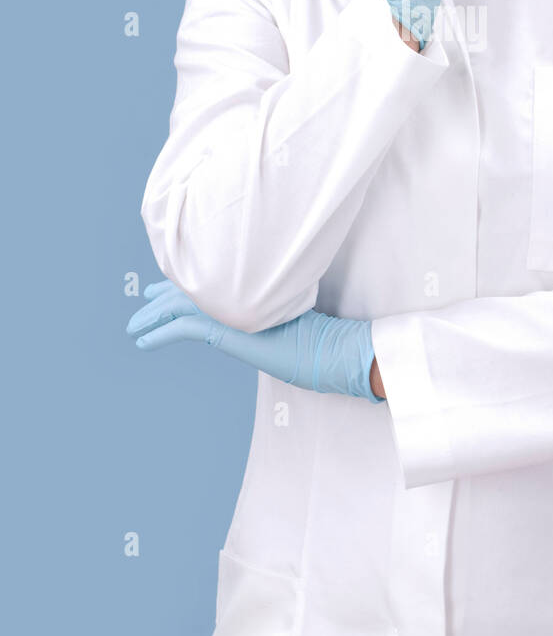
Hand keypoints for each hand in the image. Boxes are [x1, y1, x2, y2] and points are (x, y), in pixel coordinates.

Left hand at [127, 279, 383, 403]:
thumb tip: (266, 326)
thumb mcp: (290, 329)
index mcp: (253, 296)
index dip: (186, 284)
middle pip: (191, 290)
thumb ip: (271, 322)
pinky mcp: (227, 329)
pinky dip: (159, 333)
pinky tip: (143, 343)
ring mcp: (233, 310)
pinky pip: (183, 328)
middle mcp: (239, 297)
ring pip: (181, 306)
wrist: (334, 351)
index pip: (211, 285)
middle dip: (164, 297)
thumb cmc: (322, 345)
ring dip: (154, 316)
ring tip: (135, 328)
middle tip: (144, 301)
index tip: (167, 288)